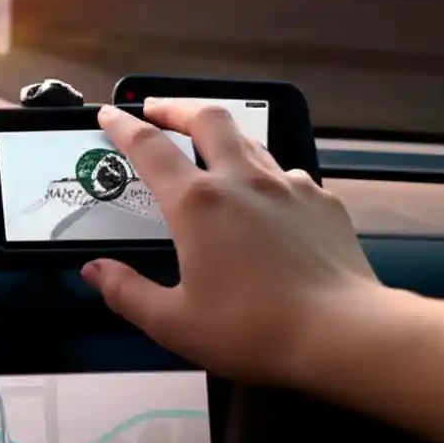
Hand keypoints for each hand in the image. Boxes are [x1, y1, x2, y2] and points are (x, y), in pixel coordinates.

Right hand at [82, 99, 380, 383]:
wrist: (345, 335)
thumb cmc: (257, 330)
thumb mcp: (174, 322)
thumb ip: (127, 292)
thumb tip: (97, 272)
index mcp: (197, 205)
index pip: (148, 147)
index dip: (123, 126)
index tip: (111, 115)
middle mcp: (242, 182)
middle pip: (206, 118)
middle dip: (176, 107)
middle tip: (158, 110)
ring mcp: (288, 187)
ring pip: (248, 139)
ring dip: (221, 135)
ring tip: (208, 146)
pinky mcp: (323, 202)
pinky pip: (286, 173)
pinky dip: (264, 173)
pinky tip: (264, 195)